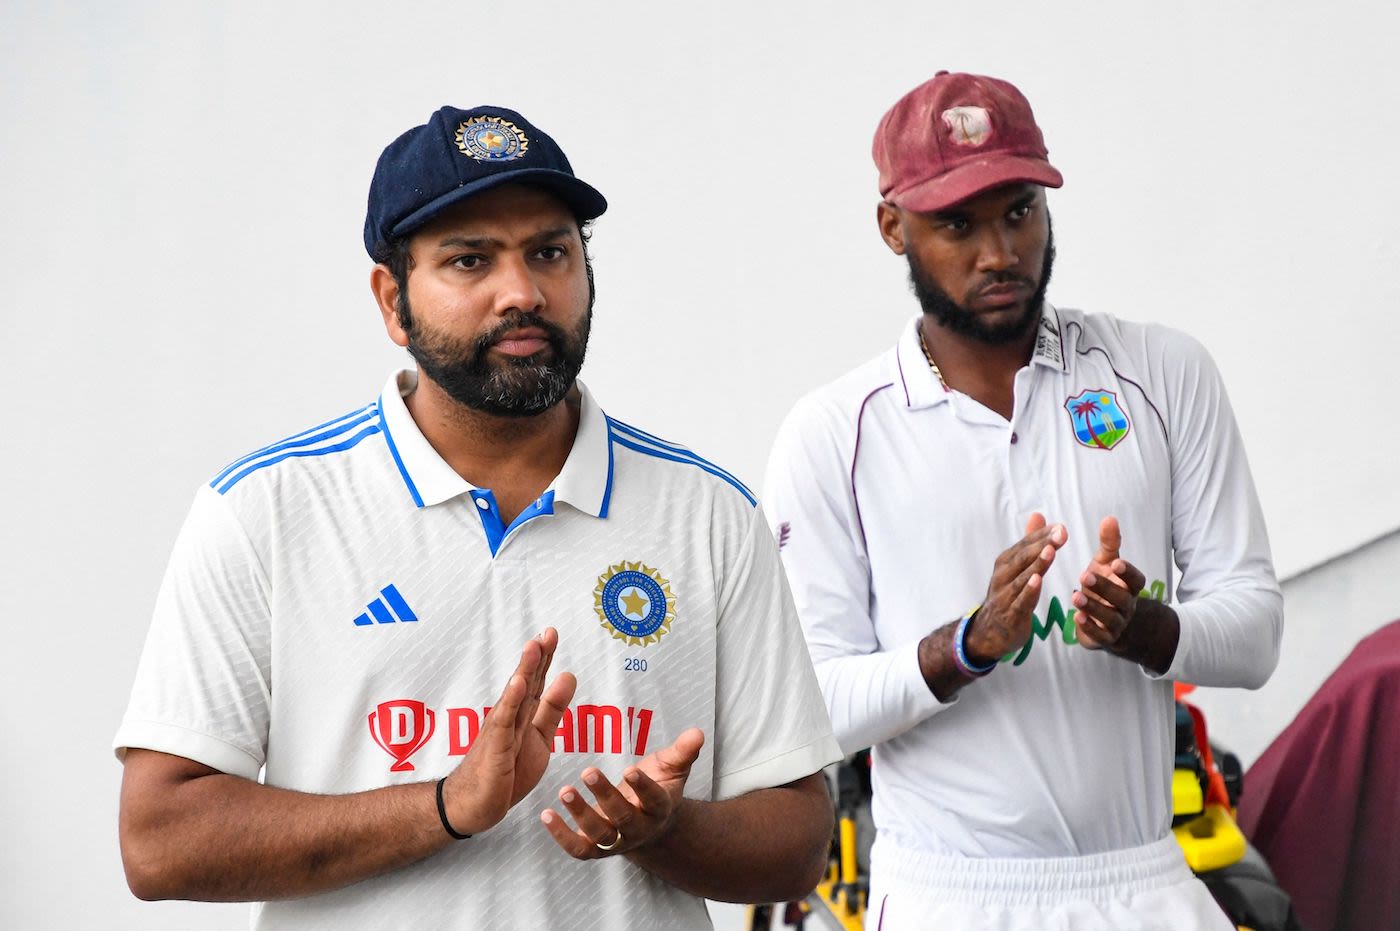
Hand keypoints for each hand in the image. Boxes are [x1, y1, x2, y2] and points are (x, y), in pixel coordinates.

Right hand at [441, 628, 576, 834]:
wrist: (475, 804)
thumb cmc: (506, 770)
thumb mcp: (540, 737)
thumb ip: (553, 708)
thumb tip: (568, 675)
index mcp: (522, 712)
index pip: (536, 680)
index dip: (545, 658)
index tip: (552, 633)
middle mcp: (509, 715)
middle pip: (526, 681)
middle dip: (537, 657)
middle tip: (548, 632)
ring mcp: (500, 730)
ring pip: (514, 696)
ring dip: (524, 671)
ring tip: (533, 648)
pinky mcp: (494, 747)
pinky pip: (504, 722)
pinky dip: (511, 702)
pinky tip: (518, 684)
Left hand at [539, 727, 704, 858]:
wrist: (651, 826)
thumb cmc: (657, 788)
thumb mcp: (671, 768)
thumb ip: (683, 751)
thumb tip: (697, 733)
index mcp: (659, 808)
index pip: (653, 799)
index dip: (642, 787)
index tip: (630, 770)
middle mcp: (638, 828)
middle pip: (623, 818)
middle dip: (605, 796)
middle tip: (588, 772)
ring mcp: (615, 841)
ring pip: (599, 835)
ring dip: (580, 815)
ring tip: (565, 792)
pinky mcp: (595, 848)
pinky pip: (578, 848)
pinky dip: (561, 835)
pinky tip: (547, 814)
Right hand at [963, 513, 1066, 663]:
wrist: (989, 631)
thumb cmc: (1007, 595)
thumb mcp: (1016, 567)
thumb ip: (1029, 542)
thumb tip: (1038, 514)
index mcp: (1006, 561)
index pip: (1026, 544)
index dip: (1043, 535)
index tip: (1061, 527)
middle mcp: (1003, 574)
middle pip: (1024, 556)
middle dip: (1043, 544)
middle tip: (1061, 533)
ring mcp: (1005, 594)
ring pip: (1023, 576)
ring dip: (1037, 563)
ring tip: (1050, 551)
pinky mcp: (1011, 613)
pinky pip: (1021, 600)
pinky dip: (1028, 590)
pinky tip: (1038, 580)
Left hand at [1071, 516, 1147, 649]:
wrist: (1113, 623)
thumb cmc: (1107, 584)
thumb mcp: (1107, 563)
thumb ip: (1109, 543)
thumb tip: (1109, 518)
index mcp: (1130, 587)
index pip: (1136, 580)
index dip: (1128, 573)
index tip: (1116, 563)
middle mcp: (1126, 606)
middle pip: (1121, 598)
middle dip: (1104, 587)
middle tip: (1084, 575)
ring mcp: (1117, 624)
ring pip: (1109, 618)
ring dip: (1093, 607)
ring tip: (1076, 596)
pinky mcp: (1103, 638)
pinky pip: (1099, 636)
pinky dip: (1089, 628)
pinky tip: (1077, 617)